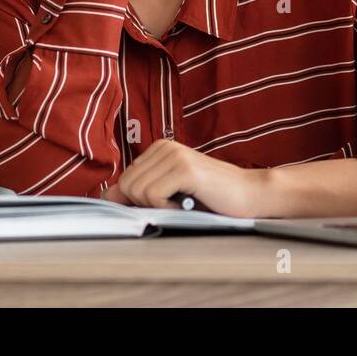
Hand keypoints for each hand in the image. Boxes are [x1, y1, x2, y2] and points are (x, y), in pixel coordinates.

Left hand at [100, 139, 266, 218]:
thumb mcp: (170, 191)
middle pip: (126, 186)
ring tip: (183, 203)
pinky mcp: (184, 169)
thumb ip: (141, 190)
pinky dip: (167, 208)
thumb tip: (106, 197)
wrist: (250, 195)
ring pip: (137, 191)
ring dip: (159, 207)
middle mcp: (164, 147)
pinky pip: (153, 195)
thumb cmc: (212, 197)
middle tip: (174, 204)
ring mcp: (174, 155)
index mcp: (159, 148)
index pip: (124, 180)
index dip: (138, 201)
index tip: (162, 204)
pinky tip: (187, 204)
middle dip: (146, 204)